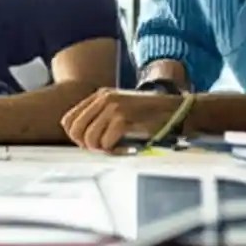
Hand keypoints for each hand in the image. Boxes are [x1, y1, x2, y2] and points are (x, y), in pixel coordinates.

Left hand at [61, 88, 181, 151]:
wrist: (177, 110)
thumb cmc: (150, 114)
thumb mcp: (121, 107)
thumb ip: (101, 116)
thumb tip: (82, 138)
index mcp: (101, 95)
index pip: (68, 120)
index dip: (76, 137)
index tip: (91, 143)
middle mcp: (105, 98)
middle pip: (75, 130)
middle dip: (87, 145)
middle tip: (103, 148)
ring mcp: (114, 107)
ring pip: (89, 139)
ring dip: (102, 149)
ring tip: (116, 148)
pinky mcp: (124, 118)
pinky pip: (106, 143)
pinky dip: (115, 150)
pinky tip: (126, 147)